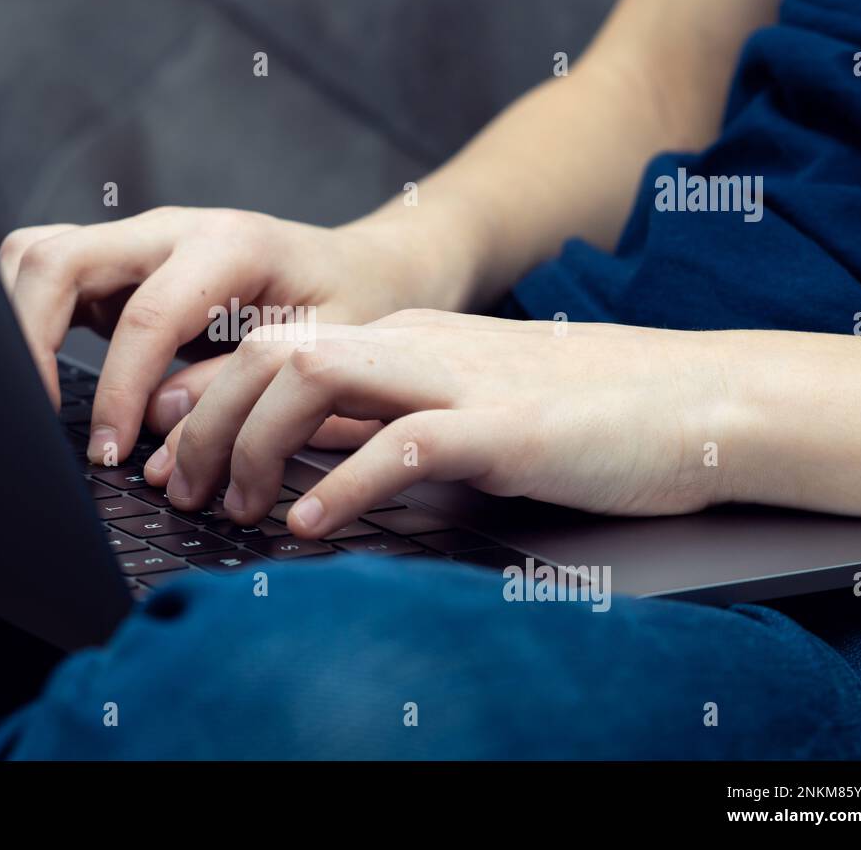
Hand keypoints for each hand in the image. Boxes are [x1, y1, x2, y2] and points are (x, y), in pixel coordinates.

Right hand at [0, 207, 458, 462]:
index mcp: (228, 245)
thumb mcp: (323, 352)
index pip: (142, 318)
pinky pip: (51, 273)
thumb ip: (242, 387)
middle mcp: (171, 229)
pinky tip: (57, 372)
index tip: (107, 454)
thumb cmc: (352, 308)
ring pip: (36, 255)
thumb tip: (157, 428)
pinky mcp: (123, 263)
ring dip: (21, 323)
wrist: (364, 268)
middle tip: (41, 420)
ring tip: (40, 399)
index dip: (114, 393)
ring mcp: (140, 240)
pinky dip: (34, 318)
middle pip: (55, 258)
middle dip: (29, 342)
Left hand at [143, 311, 738, 536]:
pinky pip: (401, 442)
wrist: (697, 398)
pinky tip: (307, 522)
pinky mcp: (505, 424)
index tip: (163, 452)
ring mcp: (459, 376)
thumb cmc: (579, 414)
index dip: (203, 400)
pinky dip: (341, 483)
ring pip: (313, 376)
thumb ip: (381, 420)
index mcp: (401, 339)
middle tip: (177, 488)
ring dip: (252, 443)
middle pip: (270, 355)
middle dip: (204, 422)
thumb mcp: (458, 406)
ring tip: (233, 505)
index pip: (272, 347)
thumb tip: (299, 456)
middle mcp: (416, 344)